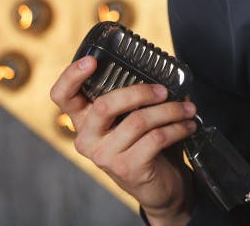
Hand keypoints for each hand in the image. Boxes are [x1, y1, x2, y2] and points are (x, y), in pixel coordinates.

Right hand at [49, 56, 197, 224]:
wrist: (159, 188)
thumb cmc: (144, 146)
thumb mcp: (130, 119)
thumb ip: (133, 97)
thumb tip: (163, 73)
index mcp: (83, 120)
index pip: (62, 96)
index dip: (71, 76)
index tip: (92, 60)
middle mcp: (86, 138)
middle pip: (104, 104)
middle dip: (139, 92)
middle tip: (163, 90)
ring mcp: (104, 155)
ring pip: (138, 121)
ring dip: (170, 111)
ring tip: (187, 108)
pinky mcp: (126, 168)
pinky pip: (155, 138)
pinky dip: (177, 128)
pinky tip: (187, 125)